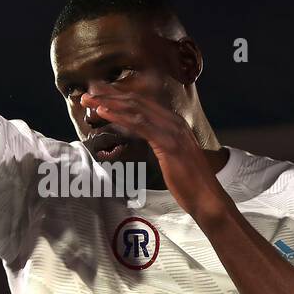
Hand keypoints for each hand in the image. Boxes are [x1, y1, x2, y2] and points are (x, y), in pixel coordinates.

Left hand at [80, 82, 229, 221]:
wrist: (207, 198)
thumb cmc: (189, 182)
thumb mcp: (172, 157)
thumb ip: (159, 144)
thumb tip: (144, 141)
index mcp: (174, 123)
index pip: (142, 104)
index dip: (118, 98)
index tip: (98, 97)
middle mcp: (174, 121)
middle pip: (136, 101)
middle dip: (109, 96)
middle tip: (86, 95)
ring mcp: (173, 131)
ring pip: (136, 109)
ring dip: (110, 103)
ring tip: (89, 101)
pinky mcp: (169, 143)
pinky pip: (140, 124)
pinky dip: (120, 116)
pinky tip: (104, 112)